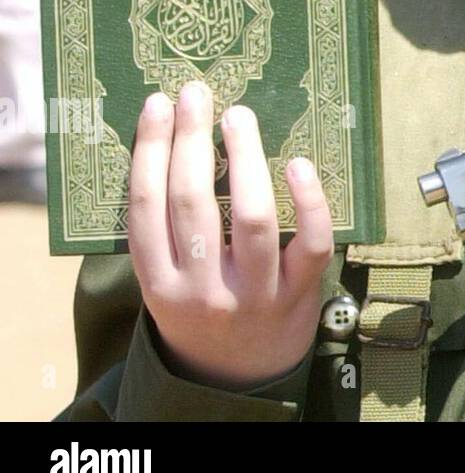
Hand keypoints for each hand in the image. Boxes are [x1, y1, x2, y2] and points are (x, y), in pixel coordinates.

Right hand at [127, 81, 334, 389]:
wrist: (239, 378)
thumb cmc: (201, 309)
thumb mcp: (167, 280)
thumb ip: (167, 228)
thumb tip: (174, 139)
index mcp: (158, 284)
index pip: (146, 208)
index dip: (150, 150)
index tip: (158, 105)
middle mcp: (202, 290)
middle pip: (192, 203)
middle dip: (190, 140)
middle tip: (197, 93)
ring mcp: (255, 292)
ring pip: (251, 218)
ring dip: (245, 158)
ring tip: (239, 116)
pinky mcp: (300, 292)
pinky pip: (310, 242)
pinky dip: (309, 200)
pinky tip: (299, 163)